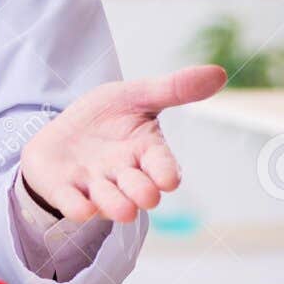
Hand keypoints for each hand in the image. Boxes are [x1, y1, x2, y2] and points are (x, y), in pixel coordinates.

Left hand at [19, 65, 226, 223]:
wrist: (63, 132)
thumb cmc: (106, 117)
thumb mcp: (136, 96)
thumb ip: (174, 89)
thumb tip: (220, 73)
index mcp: (145, 151)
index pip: (163, 166)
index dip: (166, 172)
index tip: (168, 179)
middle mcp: (123, 174)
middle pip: (138, 189)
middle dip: (142, 192)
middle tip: (147, 195)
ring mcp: (94, 186)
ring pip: (109, 201)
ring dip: (115, 205)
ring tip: (124, 209)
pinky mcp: (66, 191)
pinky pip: (73, 204)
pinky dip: (78, 208)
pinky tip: (83, 208)